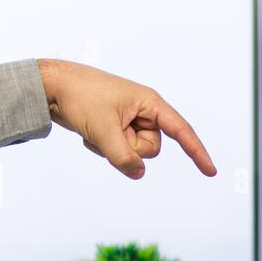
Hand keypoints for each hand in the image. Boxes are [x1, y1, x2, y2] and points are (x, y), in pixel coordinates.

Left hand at [37, 58, 216, 179]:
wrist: (51, 87)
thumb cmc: (80, 97)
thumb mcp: (104, 131)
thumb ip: (124, 158)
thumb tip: (138, 174)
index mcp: (149, 103)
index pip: (181, 131)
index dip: (197, 152)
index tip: (210, 171)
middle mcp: (143, 112)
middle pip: (151, 149)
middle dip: (130, 149)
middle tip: (107, 132)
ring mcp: (128, 121)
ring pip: (134, 152)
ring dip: (113, 149)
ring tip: (95, 130)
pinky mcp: (114, 129)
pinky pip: (118, 151)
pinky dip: (103, 148)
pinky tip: (88, 132)